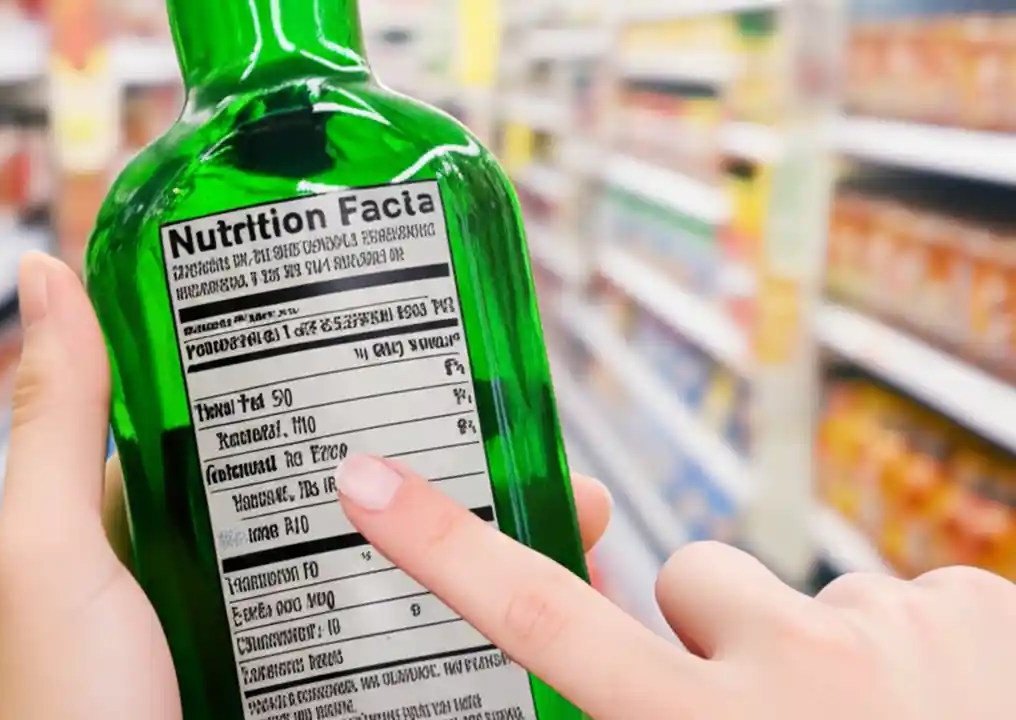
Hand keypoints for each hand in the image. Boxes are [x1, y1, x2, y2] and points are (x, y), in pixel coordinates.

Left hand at [0, 252, 615, 718]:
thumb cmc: (62, 715)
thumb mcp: (55, 555)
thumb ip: (59, 421)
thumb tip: (46, 265)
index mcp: (167, 530)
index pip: (261, 426)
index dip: (338, 377)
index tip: (419, 329)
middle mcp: (236, 584)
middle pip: (356, 501)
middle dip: (445, 463)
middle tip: (528, 426)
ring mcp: (293, 649)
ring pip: (405, 576)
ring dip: (488, 542)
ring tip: (573, 506)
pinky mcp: (334, 698)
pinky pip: (420, 652)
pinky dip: (482, 625)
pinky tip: (543, 599)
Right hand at [336, 454, 1015, 719]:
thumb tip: (598, 679)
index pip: (539, 621)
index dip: (444, 548)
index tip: (369, 482)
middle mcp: (791, 668)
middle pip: (690, 580)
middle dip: (712, 632)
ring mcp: (891, 625)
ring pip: (801, 590)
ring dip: (821, 648)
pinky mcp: (976, 601)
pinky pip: (901, 594)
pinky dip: (914, 646)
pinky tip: (954, 709)